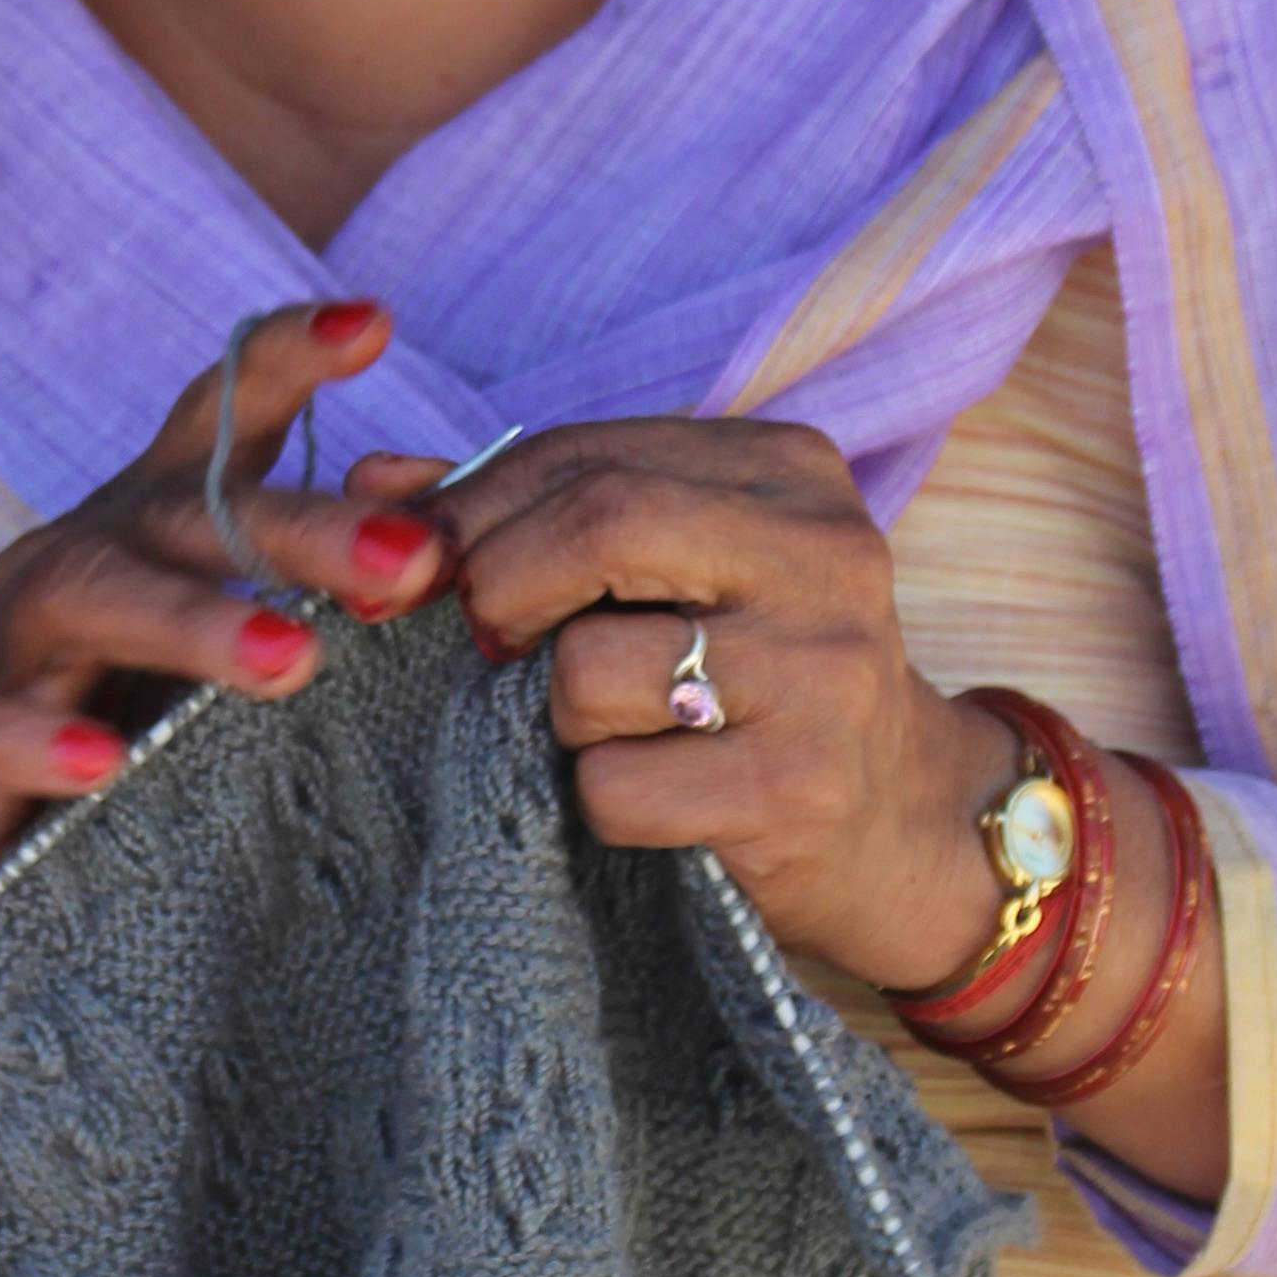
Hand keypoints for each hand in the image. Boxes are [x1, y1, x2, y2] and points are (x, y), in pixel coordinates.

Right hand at [0, 300, 450, 1175]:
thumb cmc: (129, 724)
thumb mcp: (234, 650)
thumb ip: (327, 583)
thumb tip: (437, 512)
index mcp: (154, 527)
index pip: (219, 418)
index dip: (285, 359)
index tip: (375, 322)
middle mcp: (78, 558)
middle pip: (183, 513)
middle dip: (300, 530)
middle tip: (409, 563)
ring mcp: (3, 645)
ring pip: (82, 596)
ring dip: (189, 623)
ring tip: (289, 661)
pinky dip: (36, 742)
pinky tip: (105, 765)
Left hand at [351, 410, 1009, 987]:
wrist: (902, 824)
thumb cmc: (754, 679)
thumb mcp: (669, 570)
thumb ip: (531, 511)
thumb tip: (373, 482)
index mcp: (789, 472)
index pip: (590, 453)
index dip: (475, 508)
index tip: (429, 566)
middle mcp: (825, 554)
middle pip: (597, 524)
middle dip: (500, 587)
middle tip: (489, 642)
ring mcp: (823, 673)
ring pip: (589, 667)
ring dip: (552, 712)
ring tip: (605, 726)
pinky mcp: (800, 788)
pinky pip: (617, 784)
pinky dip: (598, 800)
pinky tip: (654, 796)